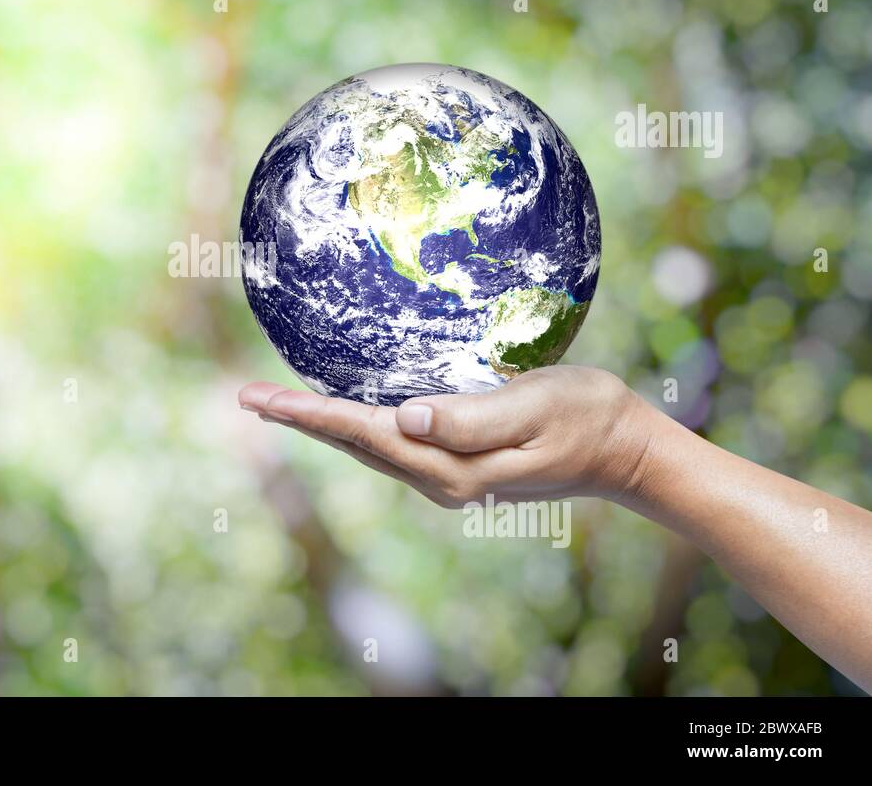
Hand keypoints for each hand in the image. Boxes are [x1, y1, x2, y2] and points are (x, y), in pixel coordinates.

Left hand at [239, 365, 651, 506]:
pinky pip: (392, 443)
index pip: (366, 434)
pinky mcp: (459, 463)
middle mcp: (442, 479)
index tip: (263, 398)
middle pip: (356, 445)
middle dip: (300, 420)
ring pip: (369, 447)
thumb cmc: (586, 417)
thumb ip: (472, 418)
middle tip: (248, 396)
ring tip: (278, 403)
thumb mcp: (535, 409)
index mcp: (454, 467)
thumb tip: (407, 418)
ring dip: (322, 423)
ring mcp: (450, 475)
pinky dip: (356, 426)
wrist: (625, 449)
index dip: (311, 413)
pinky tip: (343, 412)